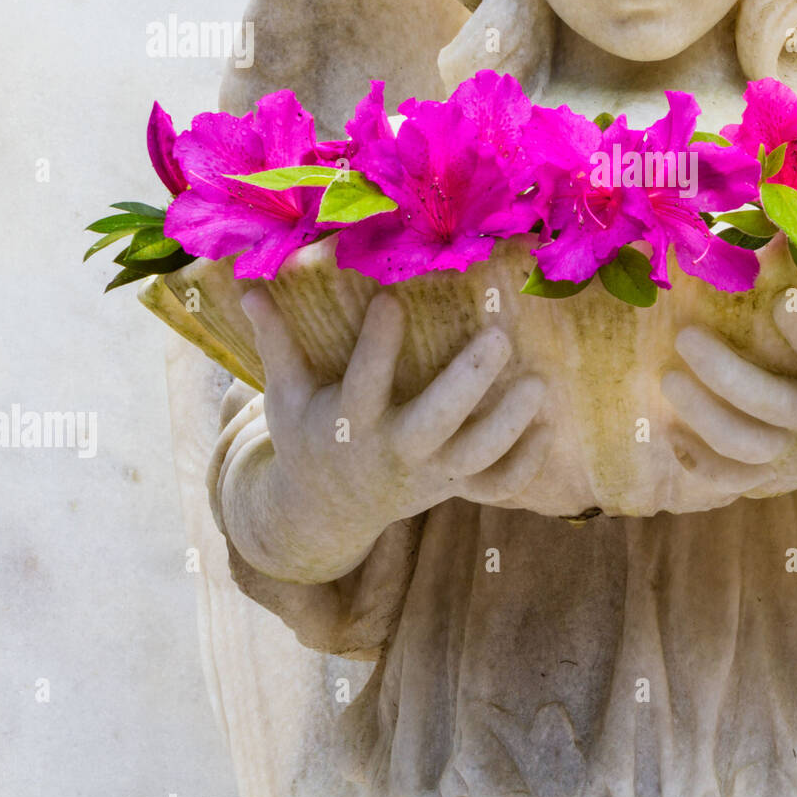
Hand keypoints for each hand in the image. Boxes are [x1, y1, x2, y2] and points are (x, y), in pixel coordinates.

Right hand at [233, 290, 546, 575]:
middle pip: (433, 425)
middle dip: (467, 383)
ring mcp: (428, 476)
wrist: (325, 511)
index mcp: (347, 425)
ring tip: (539, 382)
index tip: (392, 298)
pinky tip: (548, 424)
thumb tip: (248, 285)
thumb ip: (276, 341)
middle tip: (499, 337)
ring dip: (510, 424)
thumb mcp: (286, 395)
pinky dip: (525, 463)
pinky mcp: (454, 490)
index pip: (363, 383)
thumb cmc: (309, 435)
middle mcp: (392, 452)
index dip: (377, 344)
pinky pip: (496, 488)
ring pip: (475, 458)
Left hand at [661, 273, 796, 506]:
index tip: (783, 299)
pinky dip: (697, 463)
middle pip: (770, 410)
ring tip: (667, 378)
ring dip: (700, 417)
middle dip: (724, 375)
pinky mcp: (778, 474)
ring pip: (742, 449)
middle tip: (685, 336)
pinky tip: (668, 430)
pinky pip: (731, 480)